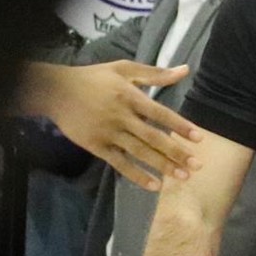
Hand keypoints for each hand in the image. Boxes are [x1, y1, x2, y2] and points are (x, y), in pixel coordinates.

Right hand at [36, 61, 203, 189]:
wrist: (56, 91)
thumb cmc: (94, 78)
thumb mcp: (124, 69)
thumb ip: (155, 73)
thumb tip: (185, 70)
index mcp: (130, 97)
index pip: (161, 114)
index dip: (180, 127)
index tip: (200, 139)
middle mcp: (121, 117)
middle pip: (153, 137)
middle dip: (176, 152)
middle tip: (197, 166)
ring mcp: (108, 133)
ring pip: (139, 152)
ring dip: (162, 166)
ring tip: (182, 177)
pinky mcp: (96, 146)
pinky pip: (119, 164)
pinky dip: (137, 175)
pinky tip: (154, 185)